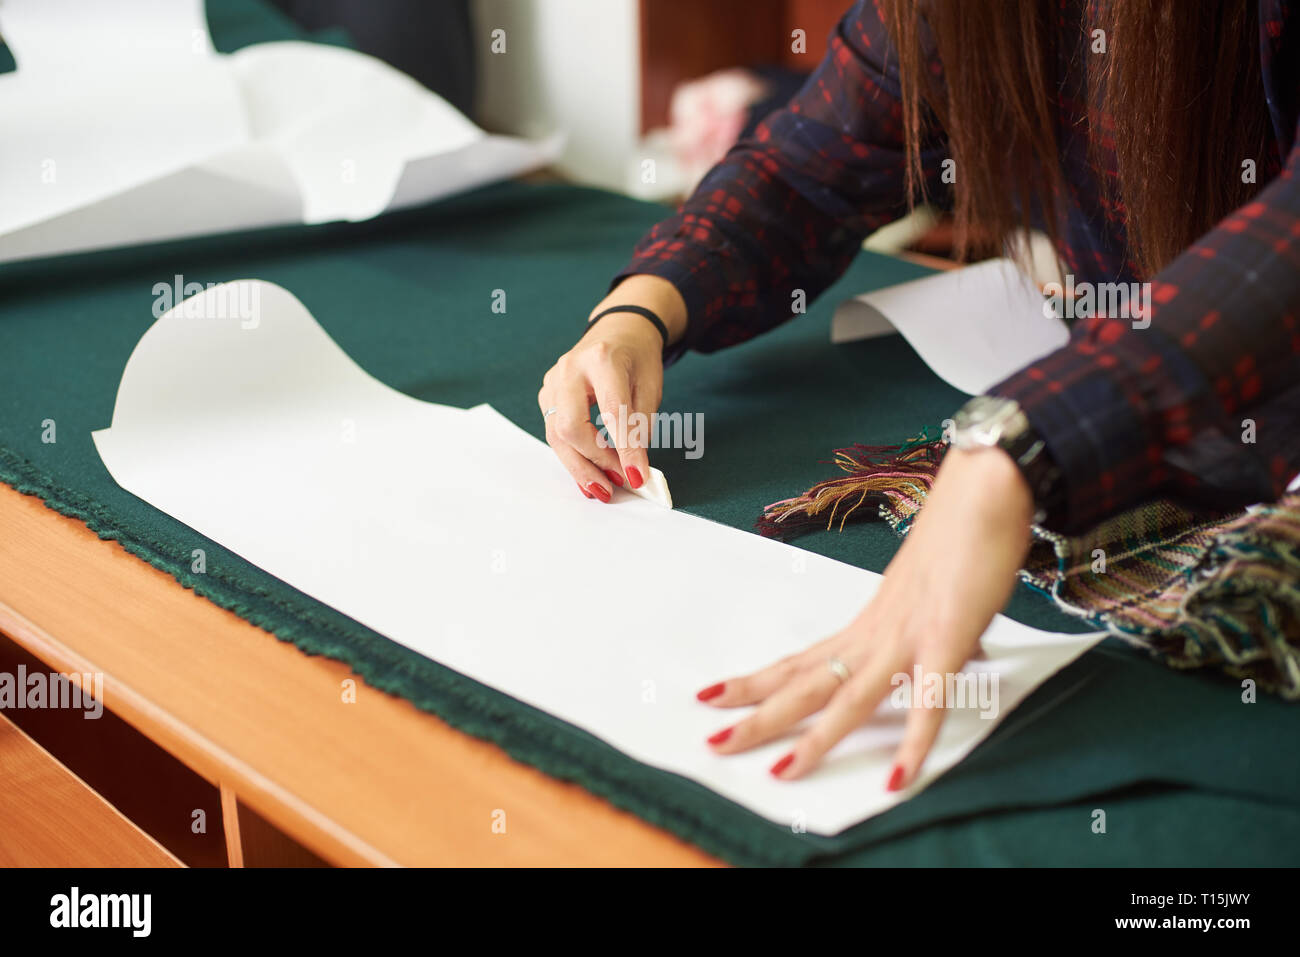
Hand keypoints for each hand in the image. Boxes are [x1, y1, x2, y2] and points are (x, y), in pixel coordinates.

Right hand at [538, 275, 684, 501]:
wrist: (617, 330)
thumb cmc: (636, 358)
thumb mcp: (650, 387)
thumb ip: (641, 426)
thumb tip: (635, 469)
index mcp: (603, 359)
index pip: (612, 413)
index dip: (625, 449)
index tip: (637, 477)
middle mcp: (570, 369)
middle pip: (570, 426)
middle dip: (593, 462)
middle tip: (618, 484)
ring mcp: (553, 381)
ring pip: (556, 435)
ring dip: (580, 467)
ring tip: (603, 489)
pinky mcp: (546, 395)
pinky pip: (554, 433)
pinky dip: (572, 456)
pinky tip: (589, 473)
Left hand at [698, 446, 1034, 788]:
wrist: (984, 490)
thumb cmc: (960, 535)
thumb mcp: (932, 594)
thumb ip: (933, 630)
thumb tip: (951, 652)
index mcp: (866, 622)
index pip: (799, 660)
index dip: (756, 682)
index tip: (713, 696)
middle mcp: (875, 632)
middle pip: (806, 683)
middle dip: (759, 716)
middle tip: (713, 743)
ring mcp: (907, 637)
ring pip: (849, 699)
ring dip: (813, 739)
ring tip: (779, 773)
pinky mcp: (946, 640)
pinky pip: (928, 702)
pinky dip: (914, 743)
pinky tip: (896, 778)